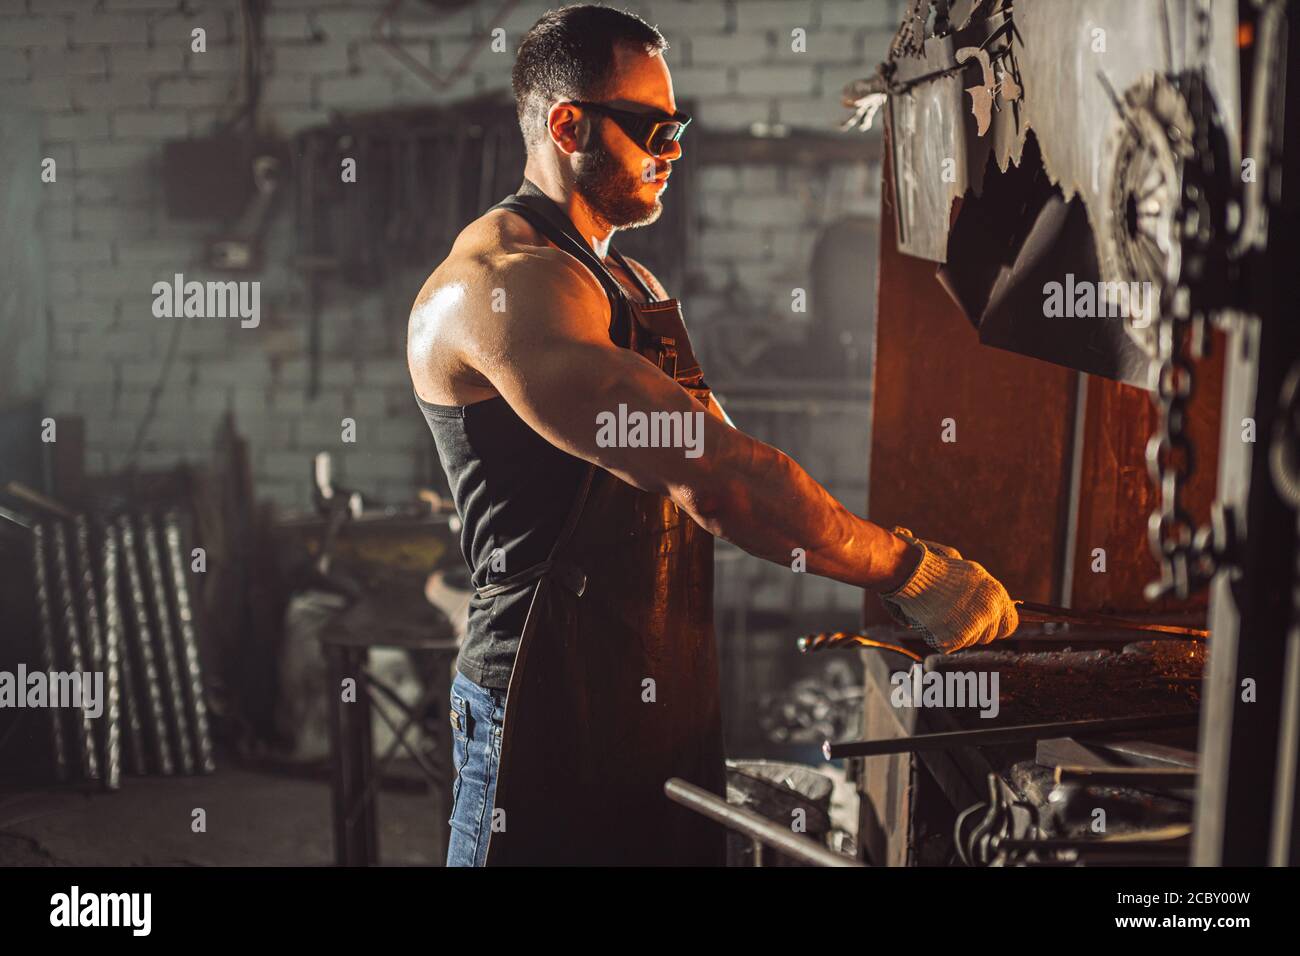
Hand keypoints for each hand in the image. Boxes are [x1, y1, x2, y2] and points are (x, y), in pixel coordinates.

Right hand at [878, 527, 1018, 652]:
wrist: (916, 575)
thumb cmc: (942, 571)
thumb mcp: (974, 575)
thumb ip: (989, 595)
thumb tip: (999, 608)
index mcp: (996, 597)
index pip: (1009, 625)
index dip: (997, 626)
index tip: (986, 624)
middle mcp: (988, 613)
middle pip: (989, 636)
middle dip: (975, 630)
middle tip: (957, 617)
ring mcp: (971, 627)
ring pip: (969, 641)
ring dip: (958, 633)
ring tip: (943, 614)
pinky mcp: (953, 639)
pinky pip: (951, 646)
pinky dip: (941, 638)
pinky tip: (935, 621)